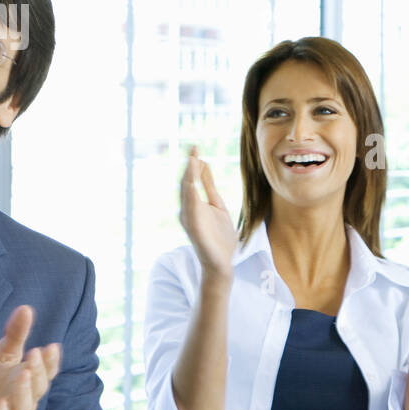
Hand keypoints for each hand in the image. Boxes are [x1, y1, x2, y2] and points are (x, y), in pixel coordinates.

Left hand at [0, 305, 59, 409]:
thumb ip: (15, 336)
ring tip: (23, 373)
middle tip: (35, 353)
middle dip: (38, 370)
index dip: (50, 361)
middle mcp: (25, 400)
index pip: (46, 371)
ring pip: (23, 406)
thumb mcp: (1, 359)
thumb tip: (26, 308)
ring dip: (24, 390)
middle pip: (38, 387)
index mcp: (29, 381)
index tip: (51, 346)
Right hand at [179, 145, 236, 279]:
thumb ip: (210, 187)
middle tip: (193, 150)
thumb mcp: (218, 205)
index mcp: (194, 204)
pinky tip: (192, 184)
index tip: (196, 147)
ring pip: (186, 194)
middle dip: (190, 167)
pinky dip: (191, 195)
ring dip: (189, 177)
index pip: (191, 180)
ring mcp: (189, 219)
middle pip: (186, 184)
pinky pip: (191, 209)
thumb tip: (205, 166)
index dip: (193, 164)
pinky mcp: (194, 228)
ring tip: (193, 161)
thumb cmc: (219, 237)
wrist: (222, 262)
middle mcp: (187, 210)